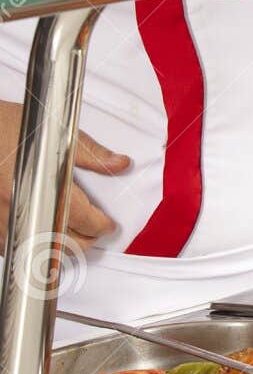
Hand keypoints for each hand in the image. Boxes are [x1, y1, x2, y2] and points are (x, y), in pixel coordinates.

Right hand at [0, 100, 128, 253]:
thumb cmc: (3, 125)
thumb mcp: (56, 131)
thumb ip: (91, 153)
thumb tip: (121, 164)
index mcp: (46, 185)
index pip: (85, 221)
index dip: (101, 226)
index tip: (107, 226)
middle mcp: (23, 205)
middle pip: (61, 244)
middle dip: (83, 242)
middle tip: (92, 233)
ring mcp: (0, 215)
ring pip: (33, 248)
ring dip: (54, 248)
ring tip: (66, 238)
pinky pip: (4, 244)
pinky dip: (22, 244)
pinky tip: (31, 236)